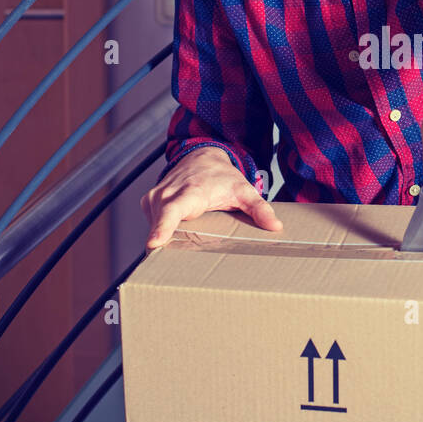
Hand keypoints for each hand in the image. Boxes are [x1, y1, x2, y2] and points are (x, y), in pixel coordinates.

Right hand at [140, 146, 281, 248]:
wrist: (202, 156)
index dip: (162, 228)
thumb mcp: (244, 191)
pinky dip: (160, 230)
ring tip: (181, 243)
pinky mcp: (147, 203)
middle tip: (176, 265)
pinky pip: (151, 223)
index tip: (154, 243)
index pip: (172, 211)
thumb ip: (259, 209)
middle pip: (160, 224)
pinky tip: (174, 233)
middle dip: (165, 242)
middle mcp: (167, 193)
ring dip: (165, 237)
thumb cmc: (221, 176)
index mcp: (190, 192)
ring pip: (154, 226)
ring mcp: (154, 198)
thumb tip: (275, 226)